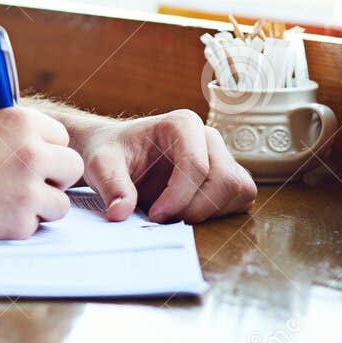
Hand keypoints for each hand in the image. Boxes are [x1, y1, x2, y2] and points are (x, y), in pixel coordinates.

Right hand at [0, 108, 84, 242]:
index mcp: (22, 122)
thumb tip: (48, 146)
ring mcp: (28, 190)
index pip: (62, 137)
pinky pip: (36, 227)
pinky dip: (17, 226)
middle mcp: (32, 152)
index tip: (27, 158)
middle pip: (72, 167)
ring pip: (61, 203)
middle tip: (26, 184)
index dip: (45, 150)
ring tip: (5, 202)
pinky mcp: (19, 223)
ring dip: (40, 206)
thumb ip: (17, 135)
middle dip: (53, 178)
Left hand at [77, 110, 255, 223]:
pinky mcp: (228, 177)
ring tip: (172, 213)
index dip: (178, 198)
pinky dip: (218, 214)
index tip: (153, 215)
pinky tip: (186, 212)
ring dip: (208, 212)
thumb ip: (110, 184)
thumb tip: (120, 213)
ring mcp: (222, 157)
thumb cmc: (113, 153)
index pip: (197, 166)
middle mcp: (208, 137)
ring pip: (238, 190)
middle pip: (225, 180)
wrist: (118, 154)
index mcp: (182, 124)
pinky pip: (240, 200)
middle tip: (162, 218)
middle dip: (195, 208)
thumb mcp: (100, 164)